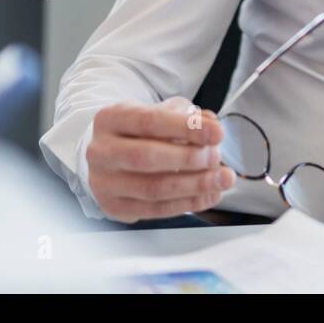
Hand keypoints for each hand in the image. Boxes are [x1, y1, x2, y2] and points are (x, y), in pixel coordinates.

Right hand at [86, 96, 235, 222]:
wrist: (114, 154)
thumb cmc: (143, 131)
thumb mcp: (166, 112)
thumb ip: (190, 117)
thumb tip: (211, 126)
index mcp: (111, 118)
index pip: (149, 121)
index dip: (186, 128)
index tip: (217, 133)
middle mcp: (101, 151)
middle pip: (147, 157)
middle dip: (190, 158)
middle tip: (216, 156)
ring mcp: (104, 182)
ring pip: (152, 188)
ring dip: (195, 185)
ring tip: (222, 179)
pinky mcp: (114, 207)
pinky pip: (155, 210)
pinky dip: (188, 203)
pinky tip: (210, 194)